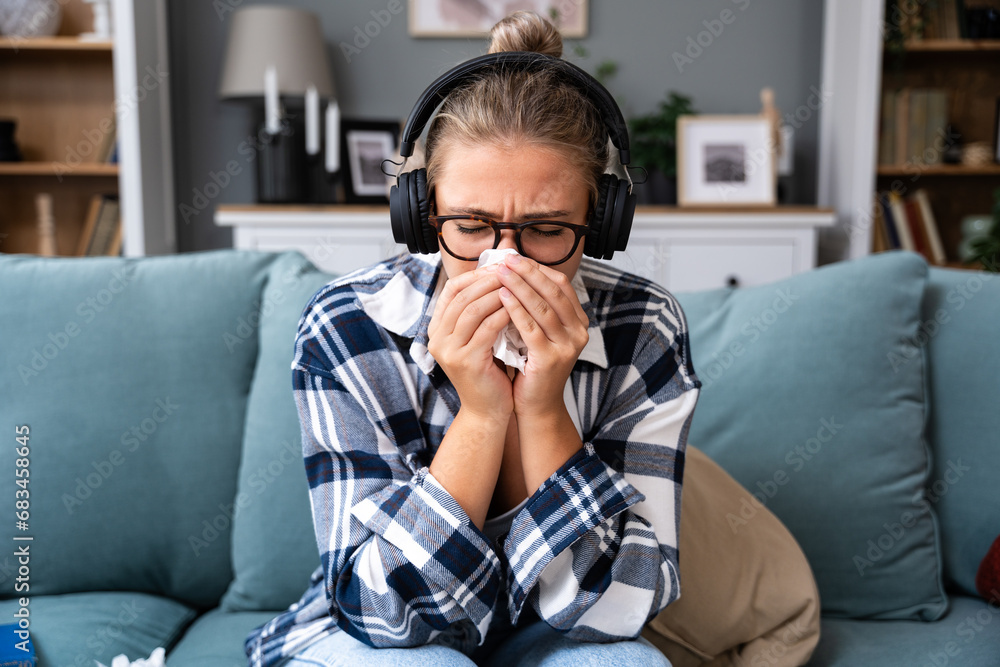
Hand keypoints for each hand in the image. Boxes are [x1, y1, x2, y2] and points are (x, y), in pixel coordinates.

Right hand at [427, 266, 513, 424]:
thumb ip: (479, 312)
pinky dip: (503, 314)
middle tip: (512, 270)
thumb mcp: (477, 337)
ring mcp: (449, 351)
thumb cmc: (488, 371)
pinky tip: (519, 308)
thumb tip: (498, 274)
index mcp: (437, 329)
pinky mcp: (466, 361)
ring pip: (473, 309)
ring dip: (497, 293)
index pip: (452, 289)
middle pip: (462, 295)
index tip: (500, 266)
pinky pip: (487, 328)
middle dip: (489, 280)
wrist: (487, 411)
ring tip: (518, 285)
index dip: (476, 275)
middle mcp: (437, 338)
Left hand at [496, 255, 588, 417]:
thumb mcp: (539, 332)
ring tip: (500, 273)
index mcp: (578, 322)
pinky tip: (501, 297)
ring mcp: (568, 346)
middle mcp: (579, 332)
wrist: (537, 405)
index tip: (515, 258)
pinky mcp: (551, 359)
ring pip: (543, 307)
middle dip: (528, 272)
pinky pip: (531, 327)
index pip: (560, 284)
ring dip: (520, 286)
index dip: (538, 269)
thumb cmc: (532, 366)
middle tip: (506, 259)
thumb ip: (535, 307)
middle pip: (553, 292)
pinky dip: (515, 309)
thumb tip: (514, 271)